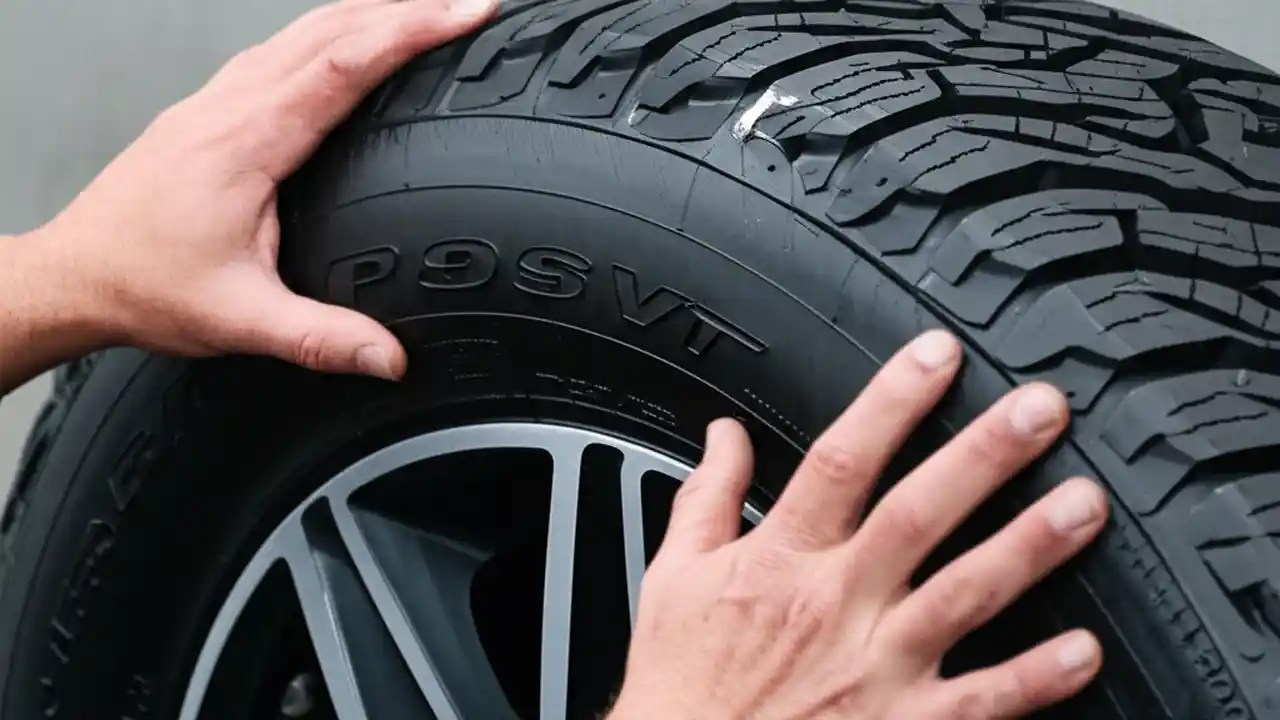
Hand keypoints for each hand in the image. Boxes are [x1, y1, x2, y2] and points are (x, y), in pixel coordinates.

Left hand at [35, 0, 495, 379]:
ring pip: (304, 30)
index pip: (344, 64)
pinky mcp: (211, 110)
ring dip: (370, 12)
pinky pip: (281, 49)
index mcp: (247, 141)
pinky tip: (348, 41)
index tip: (462, 16)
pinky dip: (332, 32)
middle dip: (407, 8)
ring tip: (424, 11)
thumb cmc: (143, 286)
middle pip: (331, 28)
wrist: (74, 277)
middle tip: (467, 5)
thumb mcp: (240, 321)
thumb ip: (321, 339)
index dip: (410, 32)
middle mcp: (231, 106)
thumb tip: (391, 357)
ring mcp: (217, 101)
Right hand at [611, 331, 1107, 719]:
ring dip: (1030, 547)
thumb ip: (706, 496)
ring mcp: (876, 667)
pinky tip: (1084, 648)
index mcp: (781, 560)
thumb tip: (723, 434)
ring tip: (1083, 503)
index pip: (841, 461)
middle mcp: (836, 605)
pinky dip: (1034, 677)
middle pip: (919, 513)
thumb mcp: (675, 576)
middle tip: (1041, 410)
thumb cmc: (684, 682)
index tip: (936, 355)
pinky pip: (981, 699)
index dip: (892, 401)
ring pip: (965, 595)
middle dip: (984, 454)